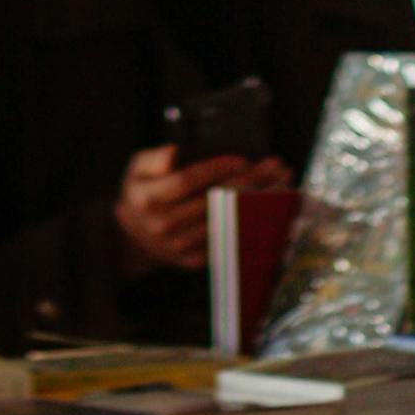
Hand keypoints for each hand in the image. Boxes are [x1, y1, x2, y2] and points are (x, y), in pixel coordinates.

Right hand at [113, 145, 292, 277]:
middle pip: (213, 202)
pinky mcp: (194, 260)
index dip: (214, 170)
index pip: (186, 182)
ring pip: (225, 222)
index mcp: (148, 200)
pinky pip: (227, 240)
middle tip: (274, 166)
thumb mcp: (137, 167)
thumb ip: (156, 158)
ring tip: (280, 182)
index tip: (242, 158)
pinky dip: (250, 223)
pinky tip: (269, 207)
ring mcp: (180, 247)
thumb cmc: (142, 192)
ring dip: (256, 202)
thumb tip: (175, 154)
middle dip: (248, 182)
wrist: (134, 236)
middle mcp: (164, 227)